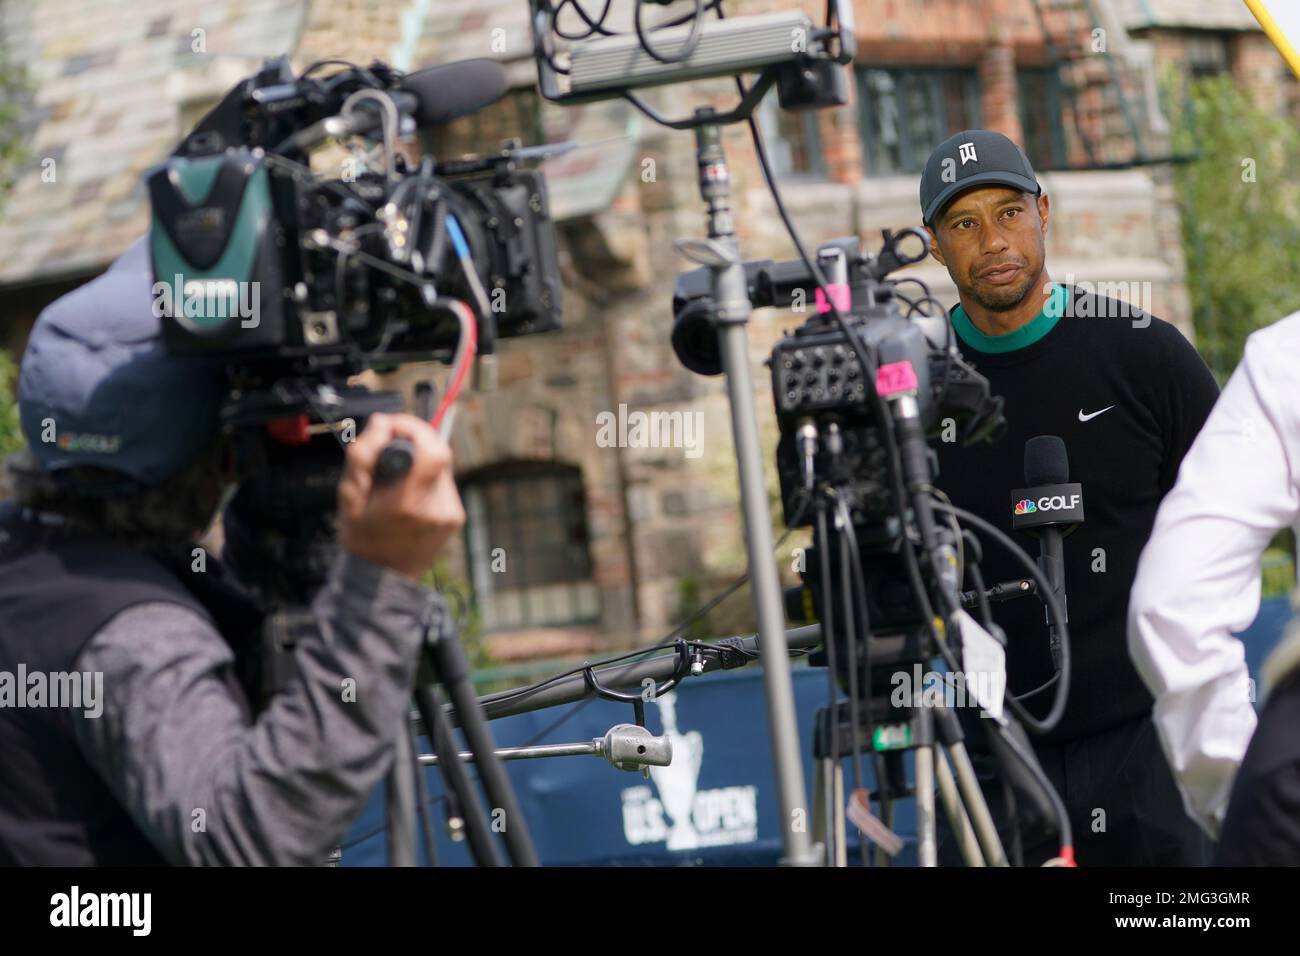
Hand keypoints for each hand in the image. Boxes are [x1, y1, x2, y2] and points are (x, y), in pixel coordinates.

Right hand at [337, 413, 464, 580]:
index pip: (432, 449)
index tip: (394, 426)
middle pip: (439, 453)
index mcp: (409, 502)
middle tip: (392, 446)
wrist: (382, 577)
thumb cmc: (362, 538)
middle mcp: (436, 507)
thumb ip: (363, 454)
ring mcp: (450, 514)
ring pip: (442, 467)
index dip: (415, 429)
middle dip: (416, 441)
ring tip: (398, 477)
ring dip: (421, 462)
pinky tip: (409, 493)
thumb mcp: (349, 495)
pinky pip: (443, 484)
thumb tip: (381, 423)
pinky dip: (427, 480)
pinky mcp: (455, 517)